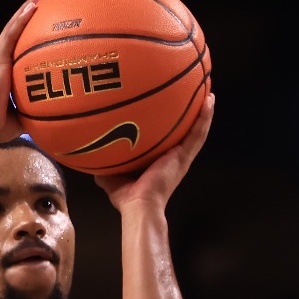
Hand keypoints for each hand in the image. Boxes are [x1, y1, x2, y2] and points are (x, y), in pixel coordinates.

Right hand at [0, 0, 41, 141]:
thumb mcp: (21, 119)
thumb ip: (33, 113)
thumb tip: (51, 119)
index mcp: (2, 75)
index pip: (14, 51)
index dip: (23, 37)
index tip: (35, 27)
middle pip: (13, 34)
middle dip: (25, 18)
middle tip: (38, 4)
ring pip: (12, 29)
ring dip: (25, 12)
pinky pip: (12, 34)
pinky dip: (22, 18)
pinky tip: (33, 6)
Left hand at [94, 90, 214, 211]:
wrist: (139, 205)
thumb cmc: (127, 197)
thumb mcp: (110, 175)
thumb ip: (105, 162)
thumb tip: (90, 154)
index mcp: (161, 161)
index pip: (168, 140)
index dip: (172, 127)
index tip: (172, 111)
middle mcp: (174, 157)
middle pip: (186, 132)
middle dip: (191, 115)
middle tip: (196, 97)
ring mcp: (182, 156)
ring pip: (197, 130)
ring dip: (204, 112)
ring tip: (209, 93)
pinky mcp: (184, 155)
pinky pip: (198, 133)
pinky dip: (205, 117)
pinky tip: (209, 101)